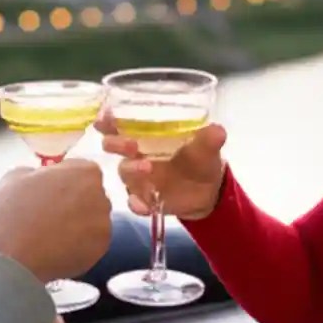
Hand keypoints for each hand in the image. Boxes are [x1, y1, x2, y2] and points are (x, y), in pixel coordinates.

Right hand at [0, 159, 112, 282]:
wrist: (12, 257)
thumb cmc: (12, 211)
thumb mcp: (17, 176)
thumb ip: (39, 172)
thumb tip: (43, 178)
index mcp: (85, 172)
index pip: (82, 170)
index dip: (64, 180)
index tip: (51, 191)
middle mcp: (101, 195)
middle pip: (91, 195)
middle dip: (75, 201)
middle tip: (52, 213)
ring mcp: (103, 224)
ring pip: (93, 219)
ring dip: (79, 223)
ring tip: (53, 233)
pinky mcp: (101, 249)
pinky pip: (92, 241)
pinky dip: (80, 244)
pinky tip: (59, 247)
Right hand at [96, 109, 228, 220]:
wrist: (208, 191)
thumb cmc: (199, 159)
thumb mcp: (207, 147)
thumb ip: (209, 139)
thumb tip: (218, 131)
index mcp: (146, 134)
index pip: (120, 122)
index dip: (108, 119)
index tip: (105, 117)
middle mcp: (136, 153)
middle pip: (113, 145)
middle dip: (116, 143)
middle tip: (131, 145)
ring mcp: (137, 177)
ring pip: (124, 172)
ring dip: (132, 169)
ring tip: (147, 168)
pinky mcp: (144, 198)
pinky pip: (135, 201)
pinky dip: (137, 203)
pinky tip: (143, 205)